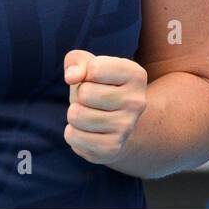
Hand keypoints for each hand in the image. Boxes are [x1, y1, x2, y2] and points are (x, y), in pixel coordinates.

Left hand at [62, 49, 147, 164]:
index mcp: (135, 75)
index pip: (95, 68)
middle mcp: (137, 102)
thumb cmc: (97, 87)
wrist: (115, 125)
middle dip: (79, 95)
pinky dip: (72, 133)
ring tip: (89, 114)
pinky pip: (73, 137)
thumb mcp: (87, 65)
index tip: (94, 78)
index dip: (84, 72)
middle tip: (91, 100)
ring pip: (77, 115)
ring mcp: (127, 127)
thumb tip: (72, 77)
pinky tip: (88, 131)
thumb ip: (77, 60)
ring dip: (75, 114)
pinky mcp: (112, 148)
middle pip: (85, 93)